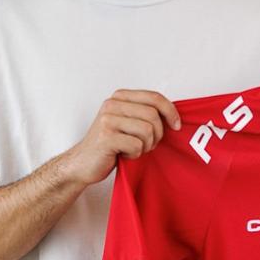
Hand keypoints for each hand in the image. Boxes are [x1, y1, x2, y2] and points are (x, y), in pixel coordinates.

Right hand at [65, 89, 181, 185]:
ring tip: (134, 148)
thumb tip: (174, 115)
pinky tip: (124, 154)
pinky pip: (137, 145)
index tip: (177, 125)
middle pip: (153, 115)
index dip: (171, 111)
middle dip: (158, 134)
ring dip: (146, 145)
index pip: (155, 97)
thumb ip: (145, 113)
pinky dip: (135, 154)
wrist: (82, 163)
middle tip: (149, 144)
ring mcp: (107, 119)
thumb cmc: (110, 144)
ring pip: (147, 130)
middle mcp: (112, 104)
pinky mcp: (106, 137)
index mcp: (120, 96)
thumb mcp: (128, 122)